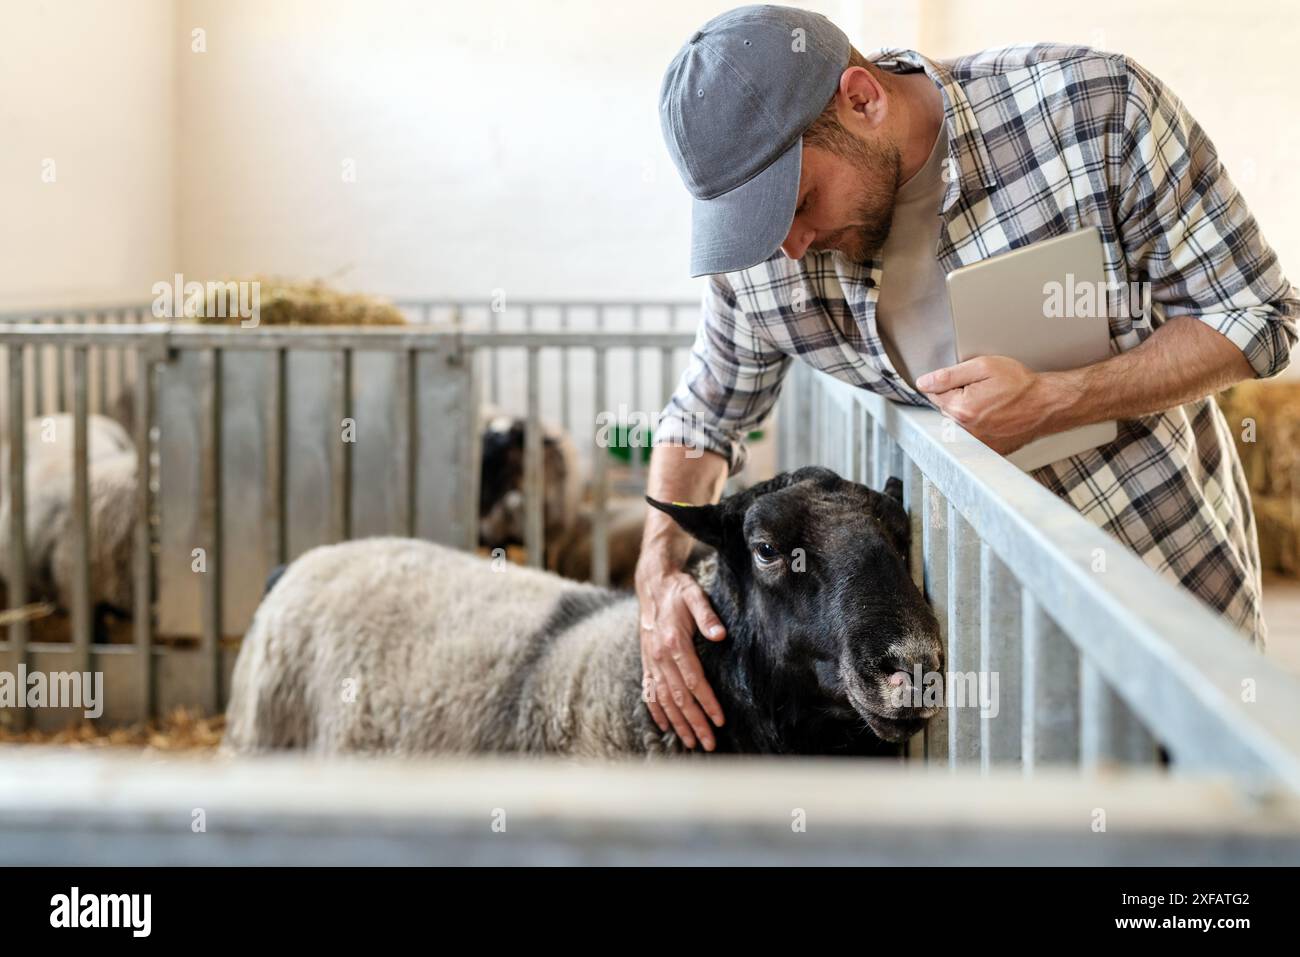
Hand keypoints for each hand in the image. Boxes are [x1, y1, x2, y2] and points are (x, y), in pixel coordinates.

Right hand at [634, 566, 725, 749]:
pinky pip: (649, 691)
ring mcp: (650, 661)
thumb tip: (721, 635)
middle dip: (695, 722)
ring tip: (691, 742)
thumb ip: (707, 615)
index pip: (693, 680)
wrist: (652, 583)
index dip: (707, 702)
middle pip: (678, 697)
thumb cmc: (678, 590)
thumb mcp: (694, 595)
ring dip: (677, 723)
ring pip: (663, 699)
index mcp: (673, 642)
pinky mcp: (646, 661)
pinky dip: (656, 711)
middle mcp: (659, 656)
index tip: (720, 721)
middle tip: (709, 743)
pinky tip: (665, 726)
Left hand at [916, 356, 1063, 454]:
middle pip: (945, 410)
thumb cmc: (1020, 385)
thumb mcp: (983, 368)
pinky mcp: (987, 450)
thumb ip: (949, 375)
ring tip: (991, 404)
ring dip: (968, 413)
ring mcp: (976, 444)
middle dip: (957, 398)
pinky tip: (995, 417)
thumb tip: (924, 383)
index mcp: (960, 409)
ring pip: (958, 424)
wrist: (1047, 404)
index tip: (967, 381)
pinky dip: (979, 426)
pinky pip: (972, 437)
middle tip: (983, 391)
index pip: (934, 394)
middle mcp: (965, 431)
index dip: (949, 383)